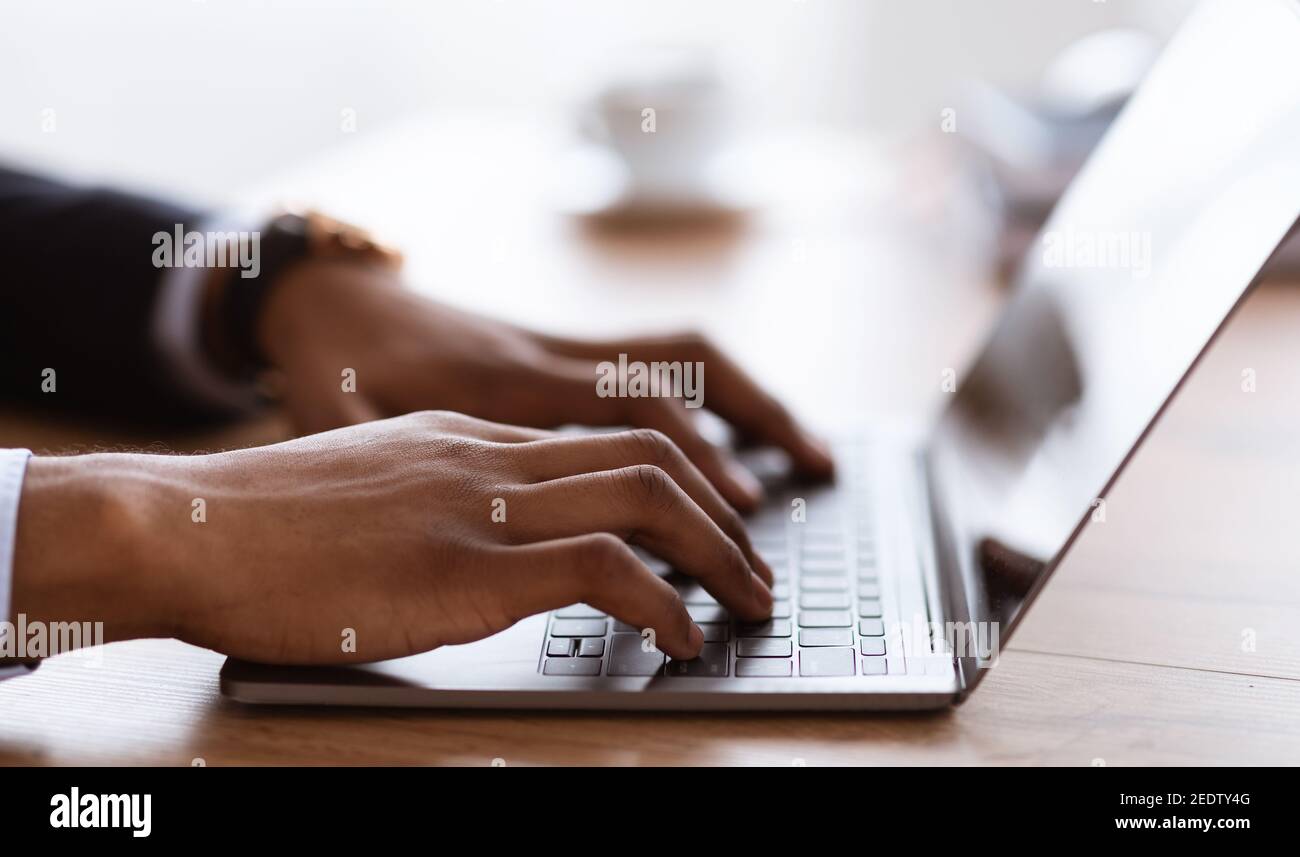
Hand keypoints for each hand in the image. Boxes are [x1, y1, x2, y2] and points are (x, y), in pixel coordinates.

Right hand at [13, 412, 774, 663]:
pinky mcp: (463, 566)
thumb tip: (491, 544)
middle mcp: (490, 454)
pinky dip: (663, 603)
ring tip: (750, 601)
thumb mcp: (372, 486)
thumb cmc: (262, 525)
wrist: (183, 526)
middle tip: (757, 567)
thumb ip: (441, 500)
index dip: (685, 475)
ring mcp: (481, 505)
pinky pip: (602, 570)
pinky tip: (680, 639)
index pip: (611, 434)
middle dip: (726, 512)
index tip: (717, 520)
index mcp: (471, 436)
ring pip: (646, 497)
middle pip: (652, 455)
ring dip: (719, 552)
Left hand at [257, 260, 832, 511]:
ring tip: (808, 452)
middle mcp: (549, 355)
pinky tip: (739, 437)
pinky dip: (711, 397)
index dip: (688, 466)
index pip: (627, 412)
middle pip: (680, 368)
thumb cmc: (333, 373)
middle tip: (816, 473)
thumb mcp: (354, 425)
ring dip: (751, 401)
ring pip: (681, 356)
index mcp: (504, 382)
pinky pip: (656, 361)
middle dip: (757, 419)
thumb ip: (406, 467)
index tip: (730, 519)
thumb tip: (450, 526)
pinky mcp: (562, 349)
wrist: (327, 300)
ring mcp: (561, 345)